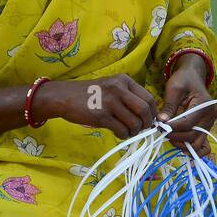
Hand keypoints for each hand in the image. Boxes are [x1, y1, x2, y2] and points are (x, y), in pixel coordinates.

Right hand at [36, 75, 155, 137]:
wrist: (63, 97)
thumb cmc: (90, 94)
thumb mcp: (111, 87)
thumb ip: (129, 97)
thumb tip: (150, 116)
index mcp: (124, 80)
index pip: (149, 98)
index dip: (153, 112)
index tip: (151, 120)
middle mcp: (118, 88)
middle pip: (145, 110)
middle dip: (147, 123)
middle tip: (142, 129)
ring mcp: (109, 102)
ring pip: (135, 122)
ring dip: (134, 131)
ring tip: (128, 131)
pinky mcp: (101, 116)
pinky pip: (121, 130)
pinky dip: (124, 135)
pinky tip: (119, 133)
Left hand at [158, 54, 215, 157]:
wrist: (193, 77)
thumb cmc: (183, 79)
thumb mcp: (174, 88)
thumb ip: (169, 106)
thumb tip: (161, 122)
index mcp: (204, 105)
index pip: (187, 123)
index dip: (172, 128)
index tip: (159, 127)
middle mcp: (210, 116)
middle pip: (192, 136)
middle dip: (175, 136)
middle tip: (161, 131)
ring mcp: (210, 123)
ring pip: (197, 143)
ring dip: (181, 143)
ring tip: (168, 135)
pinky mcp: (206, 128)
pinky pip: (199, 142)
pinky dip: (188, 144)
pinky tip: (177, 140)